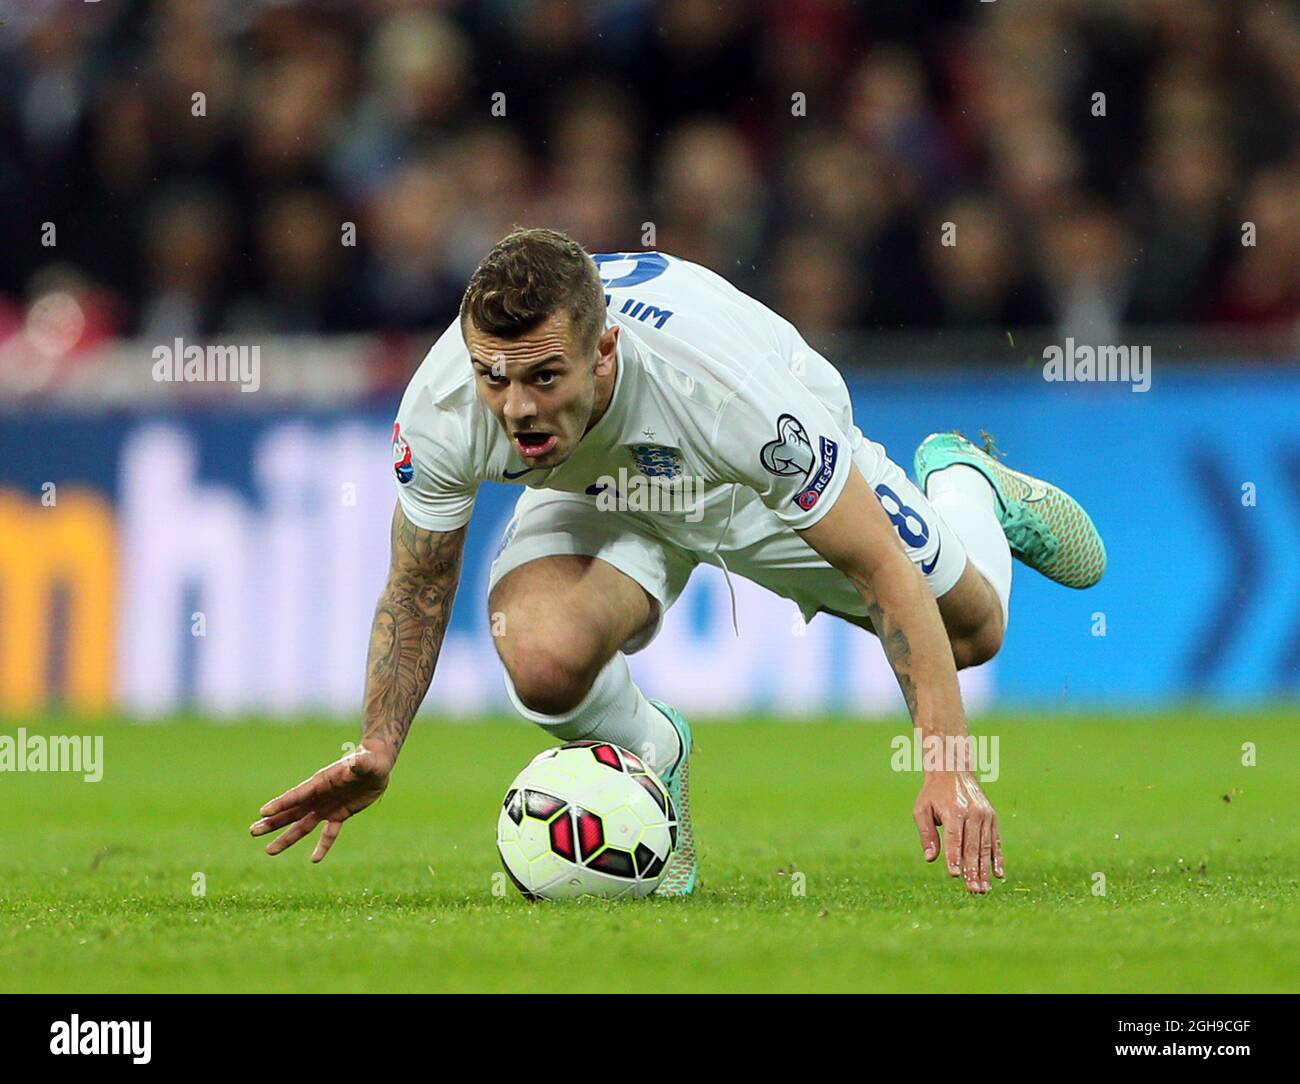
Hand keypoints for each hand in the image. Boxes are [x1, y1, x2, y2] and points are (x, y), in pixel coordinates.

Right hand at [250, 743, 393, 861]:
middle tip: (253, 832)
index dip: (281, 803)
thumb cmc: (369, 760)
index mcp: (321, 782)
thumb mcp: (366, 762)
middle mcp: (319, 796)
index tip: (263, 812)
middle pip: (292, 812)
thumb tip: (355, 764)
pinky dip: (323, 846)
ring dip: (287, 838)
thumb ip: (359, 765)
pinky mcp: (339, 815)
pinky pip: (329, 833)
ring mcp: (327, 807)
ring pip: (303, 825)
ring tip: (269, 851)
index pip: (297, 795)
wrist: (376, 765)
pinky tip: (315, 860)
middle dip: (273, 822)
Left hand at [913, 771, 1003, 893]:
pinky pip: (996, 841)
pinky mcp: (993, 818)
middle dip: (972, 870)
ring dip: (985, 870)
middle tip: (973, 890)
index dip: (954, 857)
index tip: (955, 875)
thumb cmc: (933, 793)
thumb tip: (930, 858)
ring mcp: (985, 815)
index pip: (955, 838)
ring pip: (985, 847)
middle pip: (972, 847)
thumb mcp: (922, 809)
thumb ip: (926, 834)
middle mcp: (973, 813)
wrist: (954, 769)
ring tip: (983, 889)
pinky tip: (998, 875)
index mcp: (954, 810)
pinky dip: (997, 859)